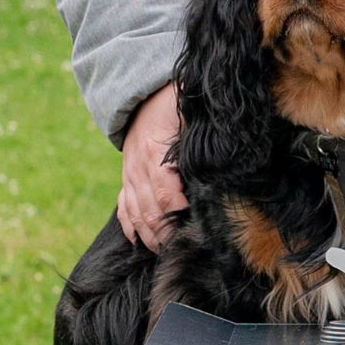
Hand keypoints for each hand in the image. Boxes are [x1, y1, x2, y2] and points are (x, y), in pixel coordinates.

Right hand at [118, 80, 186, 246]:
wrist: (144, 91)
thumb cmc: (174, 104)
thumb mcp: (190, 118)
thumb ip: (200, 144)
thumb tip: (221, 166)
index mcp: (154, 154)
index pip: (166, 195)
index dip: (178, 215)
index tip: (195, 230)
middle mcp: (137, 168)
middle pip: (150, 212)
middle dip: (166, 234)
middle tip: (185, 250)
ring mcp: (129, 174)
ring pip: (135, 214)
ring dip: (150, 236)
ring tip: (166, 253)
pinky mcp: (126, 178)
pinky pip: (124, 207)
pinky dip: (130, 226)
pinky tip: (140, 243)